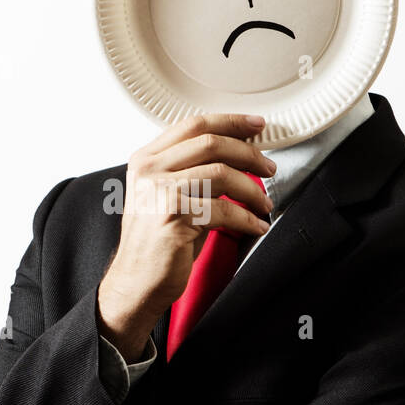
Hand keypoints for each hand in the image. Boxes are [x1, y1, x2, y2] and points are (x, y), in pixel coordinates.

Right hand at [97, 113, 276, 360]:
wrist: (136, 281)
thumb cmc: (156, 242)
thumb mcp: (167, 195)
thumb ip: (192, 170)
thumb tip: (239, 154)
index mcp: (146, 159)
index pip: (193, 125)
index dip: (231, 122)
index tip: (257, 126)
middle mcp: (150, 171)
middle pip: (211, 143)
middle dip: (249, 154)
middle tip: (268, 167)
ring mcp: (160, 192)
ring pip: (222, 174)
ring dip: (252, 190)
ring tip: (264, 203)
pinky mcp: (174, 217)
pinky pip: (224, 210)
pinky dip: (247, 218)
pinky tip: (255, 225)